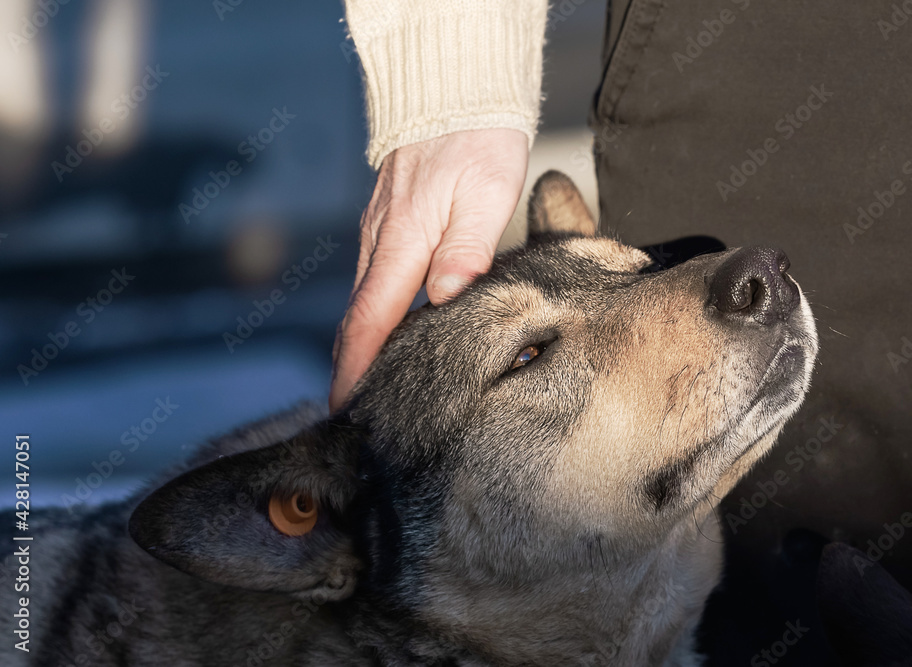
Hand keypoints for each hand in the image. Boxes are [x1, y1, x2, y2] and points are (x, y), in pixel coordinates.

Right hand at [329, 128, 528, 411]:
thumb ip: (466, 250)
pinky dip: (376, 315)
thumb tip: (446, 300)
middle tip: (362, 418)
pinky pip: (375, 279)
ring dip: (365, 345)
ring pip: (366, 300)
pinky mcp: (389, 222)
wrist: (455, 89)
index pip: (373, 319)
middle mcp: (382, 240)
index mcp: (405, 241)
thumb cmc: (479, 139)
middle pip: (360, 318)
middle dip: (354, 368)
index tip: (348, 410)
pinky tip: (393, 333)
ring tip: (377, 390)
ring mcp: (380, 231)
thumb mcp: (485, 193)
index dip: (359, 368)